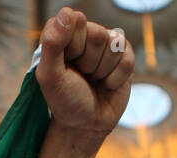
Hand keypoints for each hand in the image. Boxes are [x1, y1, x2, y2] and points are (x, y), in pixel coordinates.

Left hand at [36, 7, 134, 154]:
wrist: (85, 125)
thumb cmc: (64, 100)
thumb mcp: (50, 76)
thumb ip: (52, 43)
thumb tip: (69, 12)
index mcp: (64, 33)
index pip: (74, 20)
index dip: (72, 46)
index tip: (65, 64)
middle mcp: (86, 33)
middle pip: (97, 33)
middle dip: (88, 62)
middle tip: (81, 75)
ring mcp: (107, 44)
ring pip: (114, 45)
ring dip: (102, 71)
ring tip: (93, 80)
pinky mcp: (125, 57)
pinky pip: (127, 60)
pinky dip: (115, 79)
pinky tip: (107, 84)